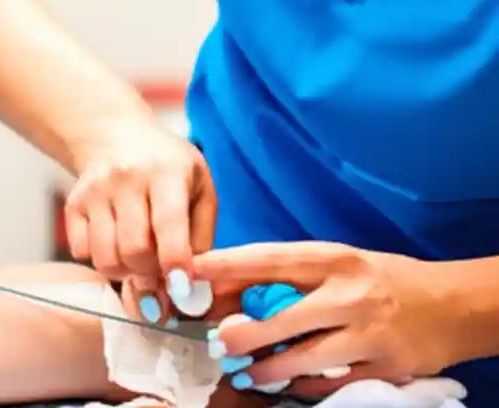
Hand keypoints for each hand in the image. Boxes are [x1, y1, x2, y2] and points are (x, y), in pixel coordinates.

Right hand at [63, 118, 217, 322]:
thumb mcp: (201, 189)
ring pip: (105, 257)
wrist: (117, 136)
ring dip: (125, 272)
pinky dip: (100, 259)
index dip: (175, 264)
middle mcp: (125, 177)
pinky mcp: (73, 202)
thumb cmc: (169, 169)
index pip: (168, 224)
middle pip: (134, 250)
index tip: (181, 287)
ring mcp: (94, 190)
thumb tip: (190, 287)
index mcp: (166, 171)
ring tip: (138, 260)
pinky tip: (115, 245)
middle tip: (159, 271)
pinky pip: (81, 252)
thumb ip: (201, 237)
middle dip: (150, 273)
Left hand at [194, 242, 454, 400]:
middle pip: (284, 316)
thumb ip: (287, 277)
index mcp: (334, 259)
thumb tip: (224, 291)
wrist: (452, 306)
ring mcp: (369, 333)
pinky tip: (283, 384)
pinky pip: (331, 382)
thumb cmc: (379, 280)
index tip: (191, 272)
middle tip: (216, 342)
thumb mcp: (336, 264)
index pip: (272, 258)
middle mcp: (350, 294)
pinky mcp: (385, 367)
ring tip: (243, 371)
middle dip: (244, 333)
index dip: (228, 266)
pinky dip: (302, 386)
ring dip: (267, 369)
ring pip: (305, 357)